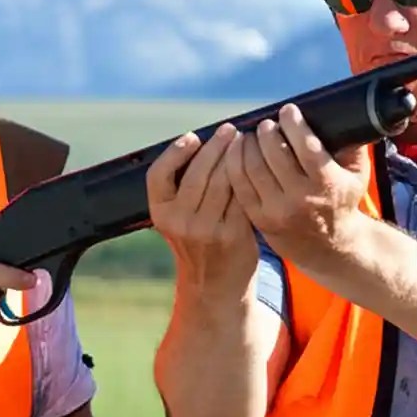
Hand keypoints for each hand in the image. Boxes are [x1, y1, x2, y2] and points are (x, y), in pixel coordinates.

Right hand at [147, 123, 258, 301]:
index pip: (159, 174)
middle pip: (197, 172)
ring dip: (235, 156)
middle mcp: (180, 222)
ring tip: (245, 141)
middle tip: (229, 129)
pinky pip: (241, 196)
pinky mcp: (233, 235)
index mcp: (160, 214)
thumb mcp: (178, 219)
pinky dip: (249, 177)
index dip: (175, 152)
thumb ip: (183, 190)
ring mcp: (206, 230)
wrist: (216, 286)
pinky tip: (256, 164)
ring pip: (222, 181)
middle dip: (215, 146)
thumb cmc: (199, 243)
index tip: (193, 137)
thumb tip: (202, 142)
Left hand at [226, 103, 371, 268]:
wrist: (329, 247)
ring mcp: (277, 210)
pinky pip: (239, 184)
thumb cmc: (341, 201)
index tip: (287, 111)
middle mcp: (301, 198)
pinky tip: (235, 151)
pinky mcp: (259, 218)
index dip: (293, 124)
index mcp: (327, 184)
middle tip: (265, 125)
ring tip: (249, 136)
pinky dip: (233, 162)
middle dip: (267, 132)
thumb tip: (344, 114)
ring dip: (246, 145)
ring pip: (253, 167)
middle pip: (275, 154)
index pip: (306, 147)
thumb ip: (354, 146)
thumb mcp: (357, 176)